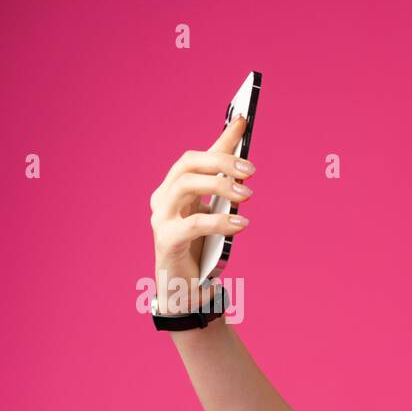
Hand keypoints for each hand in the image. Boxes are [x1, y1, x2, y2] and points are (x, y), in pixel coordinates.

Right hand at [148, 114, 254, 313]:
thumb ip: (224, 189)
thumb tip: (244, 161)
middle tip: (251, 170)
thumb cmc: (200, 249)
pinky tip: (241, 224)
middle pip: (187, 165)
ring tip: (246, 195)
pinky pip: (192, 224)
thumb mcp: (216, 215)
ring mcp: (160, 218)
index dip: (221, 139)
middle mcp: (162, 198)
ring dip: (218, 185)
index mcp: (174, 189)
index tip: (244, 120)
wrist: (184, 290)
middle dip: (220, 161)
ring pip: (184, 186)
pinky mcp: (166, 241)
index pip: (196, 156)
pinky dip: (219, 221)